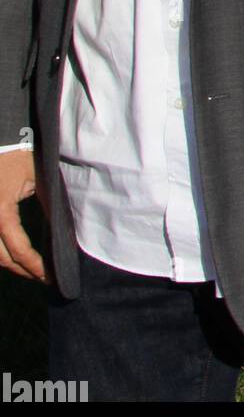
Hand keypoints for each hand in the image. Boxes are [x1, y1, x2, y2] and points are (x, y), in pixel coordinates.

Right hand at [0, 150, 49, 282]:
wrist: (2, 139)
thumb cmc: (21, 156)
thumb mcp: (39, 179)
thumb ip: (50, 204)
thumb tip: (64, 231)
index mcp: (1, 213)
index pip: (18, 250)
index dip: (35, 267)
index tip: (50, 276)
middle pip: (2, 259)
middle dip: (23, 271)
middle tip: (44, 277)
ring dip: (10, 263)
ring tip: (31, 269)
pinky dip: (1, 251)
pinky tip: (15, 255)